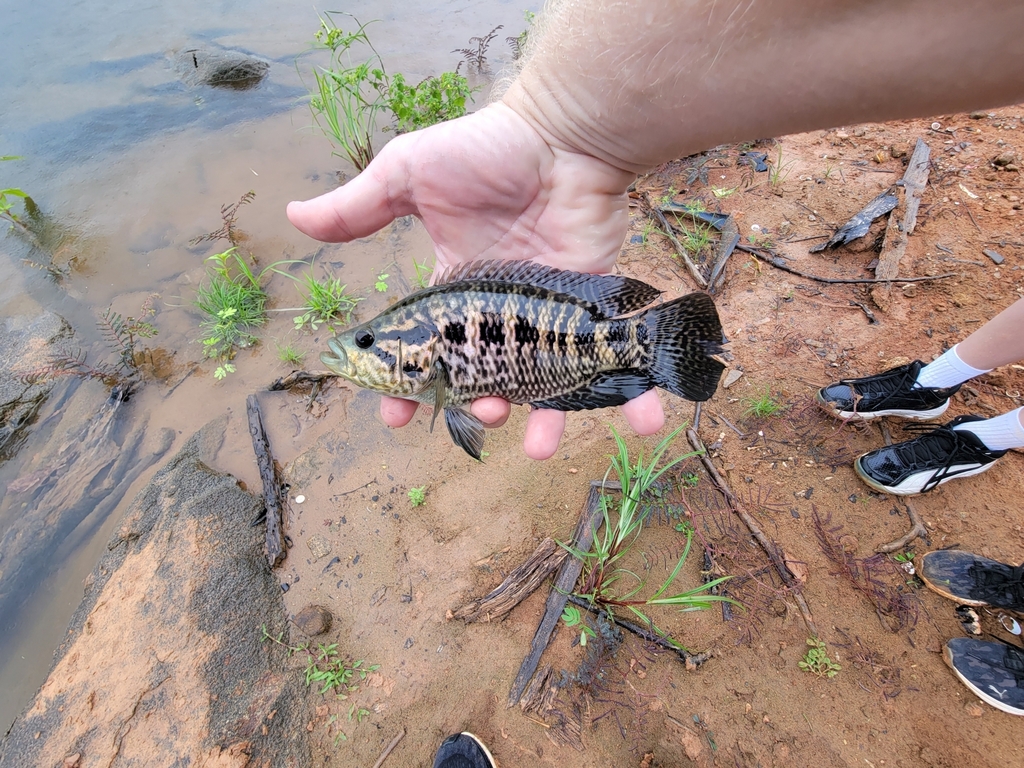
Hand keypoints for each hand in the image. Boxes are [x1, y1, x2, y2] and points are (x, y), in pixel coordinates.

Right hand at [287, 103, 663, 458]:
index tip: (393, 419)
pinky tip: (644, 421)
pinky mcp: (596, 310)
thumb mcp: (408, 175)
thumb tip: (292, 217)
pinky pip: (615, 359)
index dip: (411, 387)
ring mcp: (553, 316)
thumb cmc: (485, 152)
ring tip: (540, 446)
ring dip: (548, 421)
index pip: (430, 352)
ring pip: (551, 384)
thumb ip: (358, 207)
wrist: (563, 133)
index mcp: (459, 293)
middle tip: (479, 419)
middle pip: (490, 380)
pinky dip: (634, 394)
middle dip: (479, 409)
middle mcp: (506, 315)